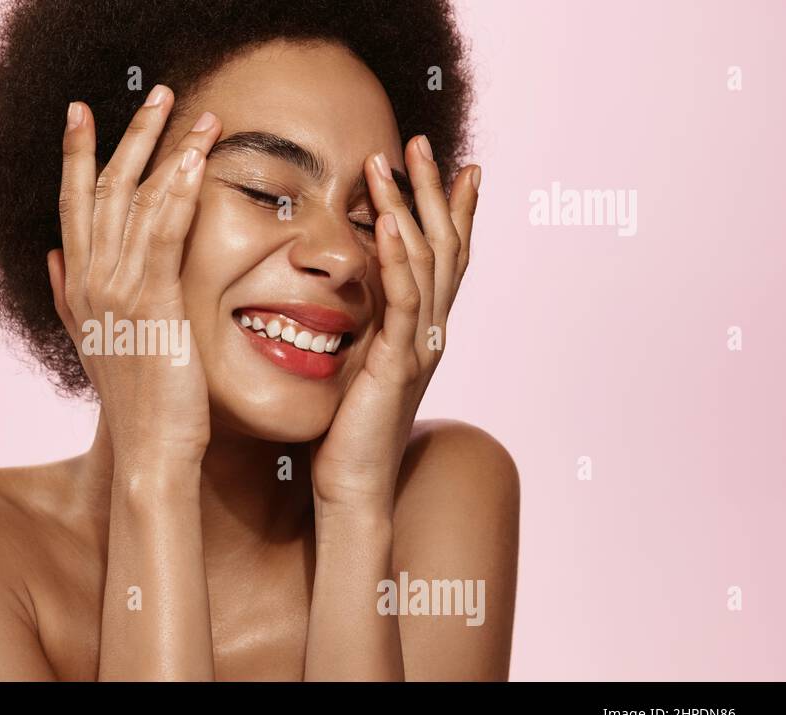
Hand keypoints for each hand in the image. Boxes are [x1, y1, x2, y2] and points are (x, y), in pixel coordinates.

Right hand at [47, 87, 223, 465]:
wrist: (148, 452)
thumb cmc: (135, 403)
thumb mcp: (94, 345)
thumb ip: (69, 299)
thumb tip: (54, 260)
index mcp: (78, 288)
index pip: (73, 207)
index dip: (77, 155)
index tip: (82, 112)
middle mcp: (90, 282)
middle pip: (102, 190)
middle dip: (128, 136)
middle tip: (157, 93)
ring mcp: (118, 291)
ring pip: (136, 201)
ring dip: (167, 151)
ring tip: (198, 114)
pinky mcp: (153, 303)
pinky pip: (164, 233)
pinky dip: (178, 192)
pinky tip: (196, 160)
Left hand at [311, 136, 479, 512]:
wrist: (353, 486)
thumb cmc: (345, 433)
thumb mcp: (355, 366)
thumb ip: (361, 330)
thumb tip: (343, 299)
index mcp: (421, 329)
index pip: (444, 257)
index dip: (452, 210)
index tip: (456, 165)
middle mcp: (430, 330)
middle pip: (446, 245)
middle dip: (435, 191)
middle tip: (424, 143)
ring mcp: (419, 344)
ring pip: (429, 261)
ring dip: (414, 206)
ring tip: (396, 161)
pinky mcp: (398, 361)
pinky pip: (404, 299)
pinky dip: (401, 258)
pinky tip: (392, 224)